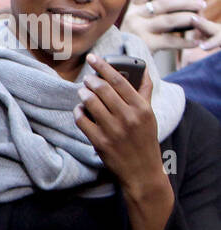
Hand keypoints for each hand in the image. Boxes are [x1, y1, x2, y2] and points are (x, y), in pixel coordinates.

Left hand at [76, 55, 166, 196]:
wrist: (142, 171)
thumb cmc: (145, 140)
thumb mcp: (150, 115)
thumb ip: (145, 93)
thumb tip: (144, 71)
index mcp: (142, 108)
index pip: (119, 80)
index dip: (104, 66)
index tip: (93, 58)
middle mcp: (128, 117)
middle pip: (102, 90)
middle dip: (91, 81)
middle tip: (87, 79)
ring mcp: (113, 130)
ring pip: (90, 103)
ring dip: (83, 94)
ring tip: (82, 92)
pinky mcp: (100, 142)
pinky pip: (82, 120)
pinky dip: (78, 112)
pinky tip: (79, 110)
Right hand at [120, 0, 219, 53]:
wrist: (120, 61)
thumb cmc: (133, 39)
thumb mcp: (136, 22)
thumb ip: (151, 12)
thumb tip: (182, 3)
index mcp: (132, 9)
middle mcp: (134, 17)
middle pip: (163, 3)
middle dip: (186, 1)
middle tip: (200, 4)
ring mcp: (139, 30)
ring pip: (169, 19)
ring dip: (188, 18)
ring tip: (199, 19)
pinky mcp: (146, 44)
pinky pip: (171, 40)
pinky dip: (185, 42)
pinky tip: (193, 42)